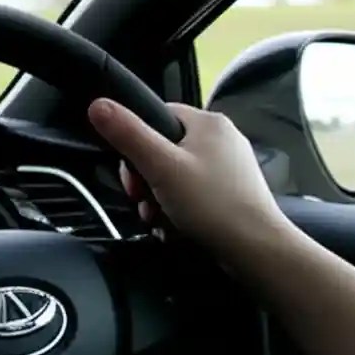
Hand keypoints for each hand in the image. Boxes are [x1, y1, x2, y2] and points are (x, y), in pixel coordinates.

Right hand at [87, 98, 290, 257]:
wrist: (256, 249)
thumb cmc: (211, 205)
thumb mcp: (161, 167)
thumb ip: (128, 135)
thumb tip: (98, 104)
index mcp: (209, 122)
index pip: (158, 116)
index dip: (136, 142)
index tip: (131, 173)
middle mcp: (223, 139)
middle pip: (165, 149)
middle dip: (148, 179)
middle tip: (145, 200)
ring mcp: (230, 167)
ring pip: (177, 175)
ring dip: (160, 198)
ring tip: (161, 218)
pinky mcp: (233, 193)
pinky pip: (193, 194)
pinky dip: (179, 210)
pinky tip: (176, 227)